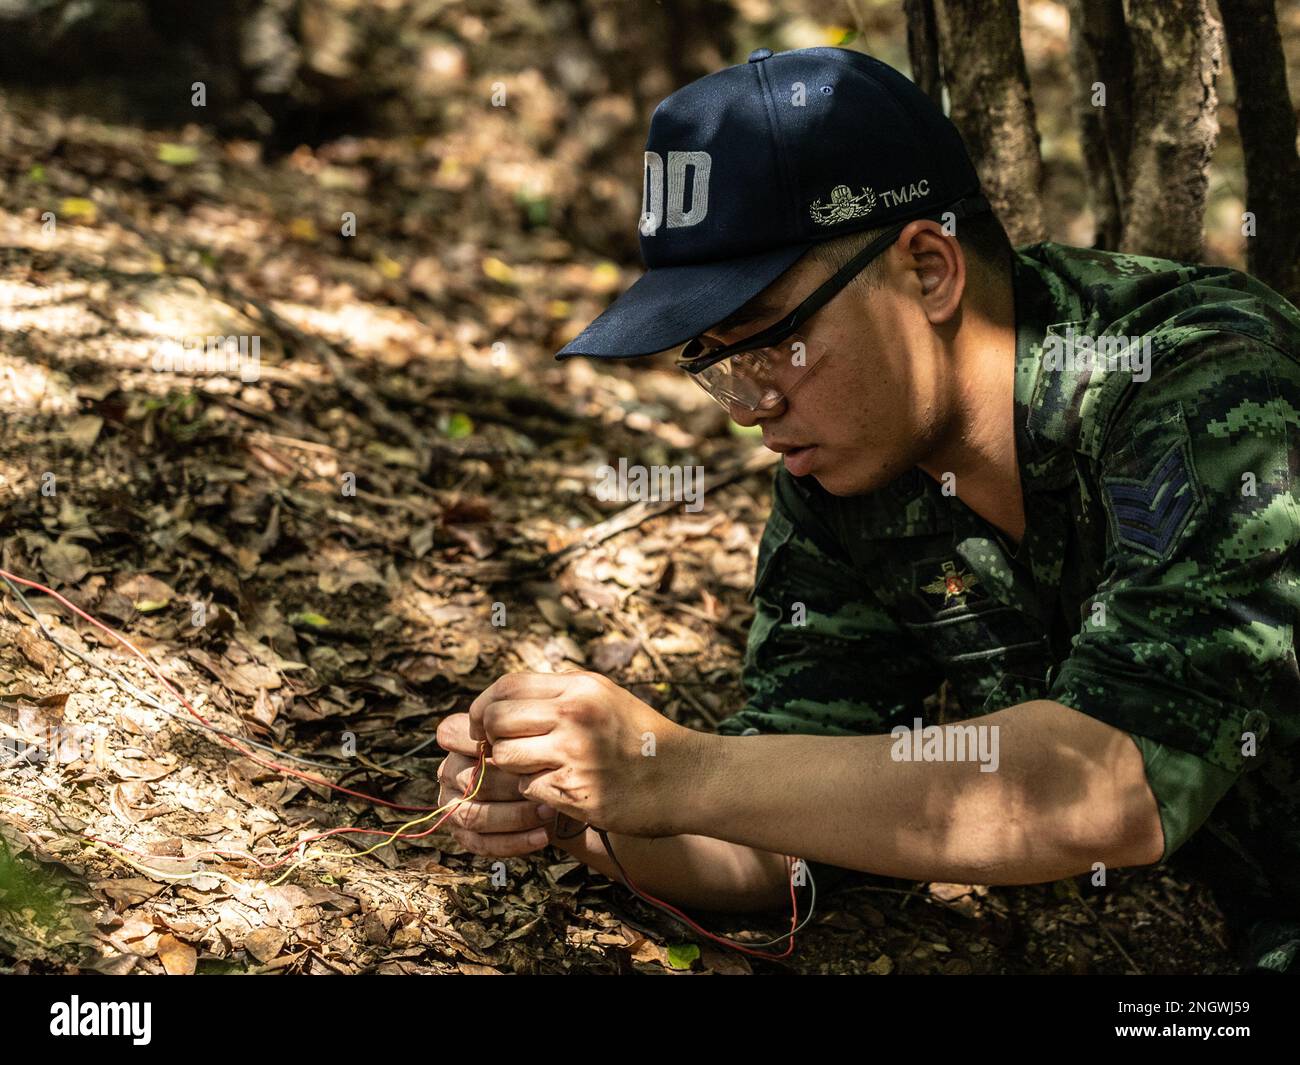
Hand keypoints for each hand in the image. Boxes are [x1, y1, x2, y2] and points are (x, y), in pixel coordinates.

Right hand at [435, 712, 555, 856]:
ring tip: (549, 811)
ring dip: (516, 816)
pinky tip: (542, 835)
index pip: (452, 736)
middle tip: (546, 783)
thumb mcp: (528, 729)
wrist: (550, 787)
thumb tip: (512, 716)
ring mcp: (453, 807)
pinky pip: (484, 844)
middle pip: (474, 781)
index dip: (481, 740)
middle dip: (512, 785)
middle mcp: (449, 774)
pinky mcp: (465, 836)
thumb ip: (516, 716)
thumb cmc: (537, 751)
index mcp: (455, 743)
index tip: (517, 744)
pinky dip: (515, 842)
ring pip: (476, 816)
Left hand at [468, 671, 702, 838]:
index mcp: (579, 687)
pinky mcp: (576, 791)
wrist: (686, 777)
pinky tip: (562, 789)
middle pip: (496, 721)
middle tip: (505, 751)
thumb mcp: (604, 697)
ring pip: (506, 758)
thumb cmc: (643, 737)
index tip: (482, 724)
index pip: (506, 686)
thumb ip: (559, 695)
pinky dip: (538, 792)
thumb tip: (504, 703)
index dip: (483, 706)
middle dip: (491, 739)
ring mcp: (574, 754)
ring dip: (513, 768)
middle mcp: (573, 715)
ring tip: (538, 770)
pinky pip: (529, 790)